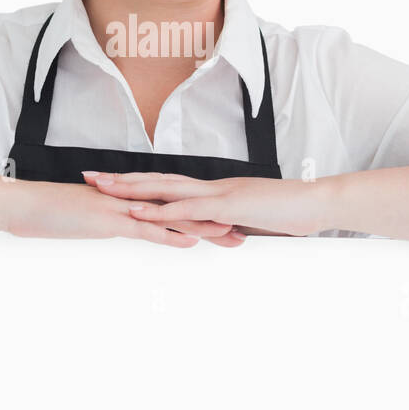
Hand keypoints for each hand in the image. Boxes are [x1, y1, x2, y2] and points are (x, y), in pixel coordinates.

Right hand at [0, 178, 242, 247]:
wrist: (21, 202)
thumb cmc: (45, 212)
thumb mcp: (80, 219)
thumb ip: (99, 220)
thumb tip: (111, 226)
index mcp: (123, 200)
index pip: (168, 207)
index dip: (196, 215)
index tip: (222, 223)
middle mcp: (128, 201)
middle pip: (179, 211)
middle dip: (210, 221)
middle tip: (242, 231)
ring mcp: (120, 210)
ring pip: (170, 218)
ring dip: (201, 227)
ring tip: (231, 235)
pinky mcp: (108, 221)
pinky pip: (144, 229)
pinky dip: (169, 236)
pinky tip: (191, 244)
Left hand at [81, 172, 331, 238]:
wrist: (319, 202)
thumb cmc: (292, 212)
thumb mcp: (255, 221)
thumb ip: (235, 225)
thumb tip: (224, 233)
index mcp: (216, 190)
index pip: (170, 183)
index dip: (140, 181)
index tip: (111, 181)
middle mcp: (212, 186)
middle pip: (158, 179)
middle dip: (122, 179)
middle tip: (89, 176)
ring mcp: (219, 194)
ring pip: (166, 188)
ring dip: (132, 189)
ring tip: (103, 188)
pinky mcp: (228, 206)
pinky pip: (188, 208)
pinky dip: (161, 210)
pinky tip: (140, 212)